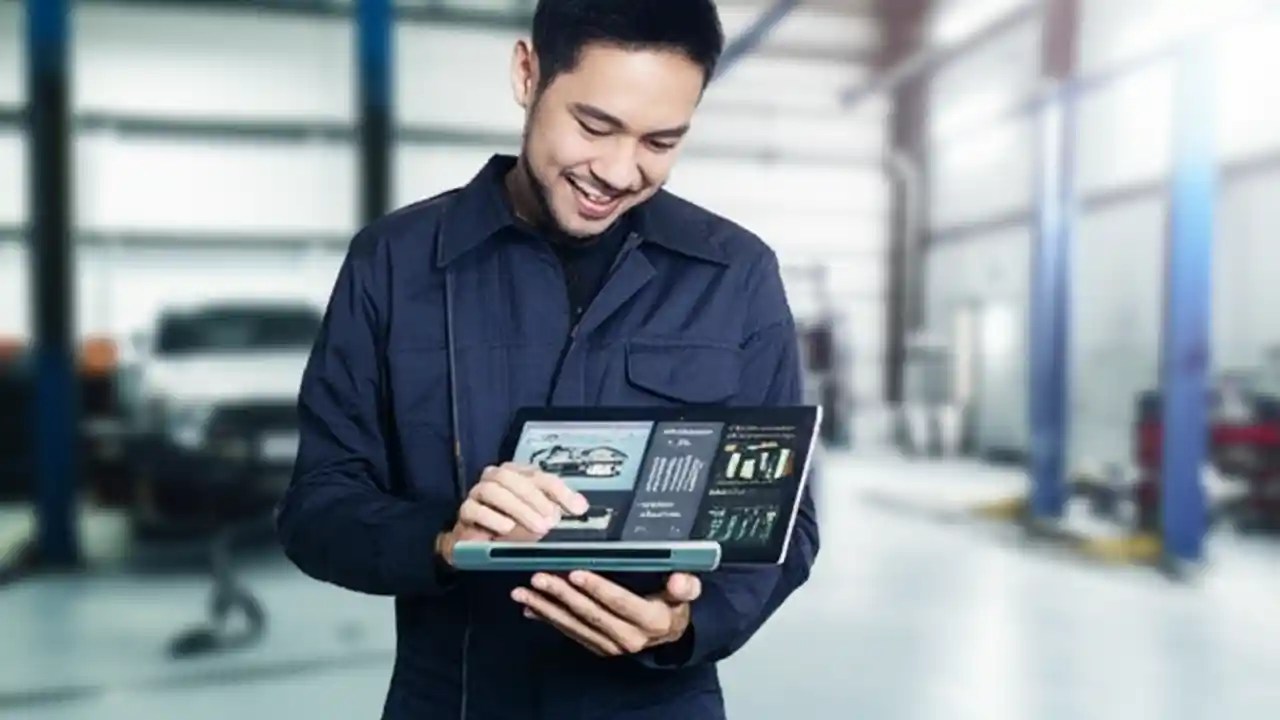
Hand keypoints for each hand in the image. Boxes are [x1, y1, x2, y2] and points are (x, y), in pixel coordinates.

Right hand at [437, 463, 588, 566]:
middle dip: (535, 498)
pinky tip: (508, 529)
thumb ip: (557, 506)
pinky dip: (493, 518)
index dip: (560, 491)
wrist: (479, 541)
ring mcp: (477, 493)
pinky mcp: (465, 511)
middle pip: (512, 477)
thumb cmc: (511, 523)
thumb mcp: (537, 515)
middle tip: (551, 521)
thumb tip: (581, 505)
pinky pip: (475, 509)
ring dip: (518, 508)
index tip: (577, 509)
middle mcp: (495, 477)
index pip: (540, 476)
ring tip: (536, 527)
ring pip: (493, 490)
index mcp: (517, 473)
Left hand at [512, 571, 700, 656]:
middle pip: (591, 614)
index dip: (598, 588)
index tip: (576, 573)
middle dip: (562, 595)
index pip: (620, 602)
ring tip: (523, 592)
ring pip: (574, 625)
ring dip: (547, 608)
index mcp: (651, 621)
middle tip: (539, 577)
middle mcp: (629, 637)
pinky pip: (569, 632)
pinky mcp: (597, 646)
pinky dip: (548, 619)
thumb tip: (680, 580)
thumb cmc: (672, 604)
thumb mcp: (687, 592)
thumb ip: (686, 586)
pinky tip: (530, 606)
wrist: (669, 633)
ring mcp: (610, 645)